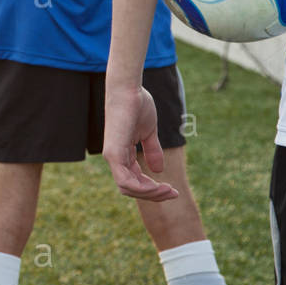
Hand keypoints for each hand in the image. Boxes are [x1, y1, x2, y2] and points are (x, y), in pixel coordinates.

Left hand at [103, 85, 177, 200]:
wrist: (128, 89)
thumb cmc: (137, 105)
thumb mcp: (148, 132)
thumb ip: (151, 150)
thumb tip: (159, 170)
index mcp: (122, 154)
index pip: (134, 181)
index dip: (153, 188)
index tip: (172, 189)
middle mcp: (115, 158)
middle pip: (131, 188)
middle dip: (153, 194)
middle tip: (173, 193)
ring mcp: (112, 156)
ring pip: (128, 189)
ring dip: (151, 193)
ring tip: (169, 190)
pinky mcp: (113, 153)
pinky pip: (125, 181)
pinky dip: (143, 188)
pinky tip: (158, 186)